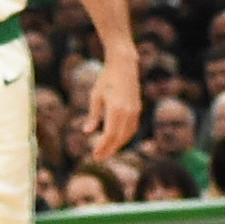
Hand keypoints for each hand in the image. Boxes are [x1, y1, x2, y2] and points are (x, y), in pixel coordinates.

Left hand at [85, 45, 141, 160]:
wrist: (124, 65)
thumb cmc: (106, 79)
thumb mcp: (95, 96)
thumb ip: (93, 115)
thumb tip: (86, 132)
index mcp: (116, 109)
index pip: (109, 135)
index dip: (102, 147)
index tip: (94, 155)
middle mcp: (128, 112)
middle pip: (119, 138)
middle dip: (109, 149)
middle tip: (99, 158)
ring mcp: (135, 110)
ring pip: (128, 134)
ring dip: (118, 145)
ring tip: (107, 151)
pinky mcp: (138, 108)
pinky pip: (132, 128)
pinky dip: (125, 136)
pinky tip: (117, 139)